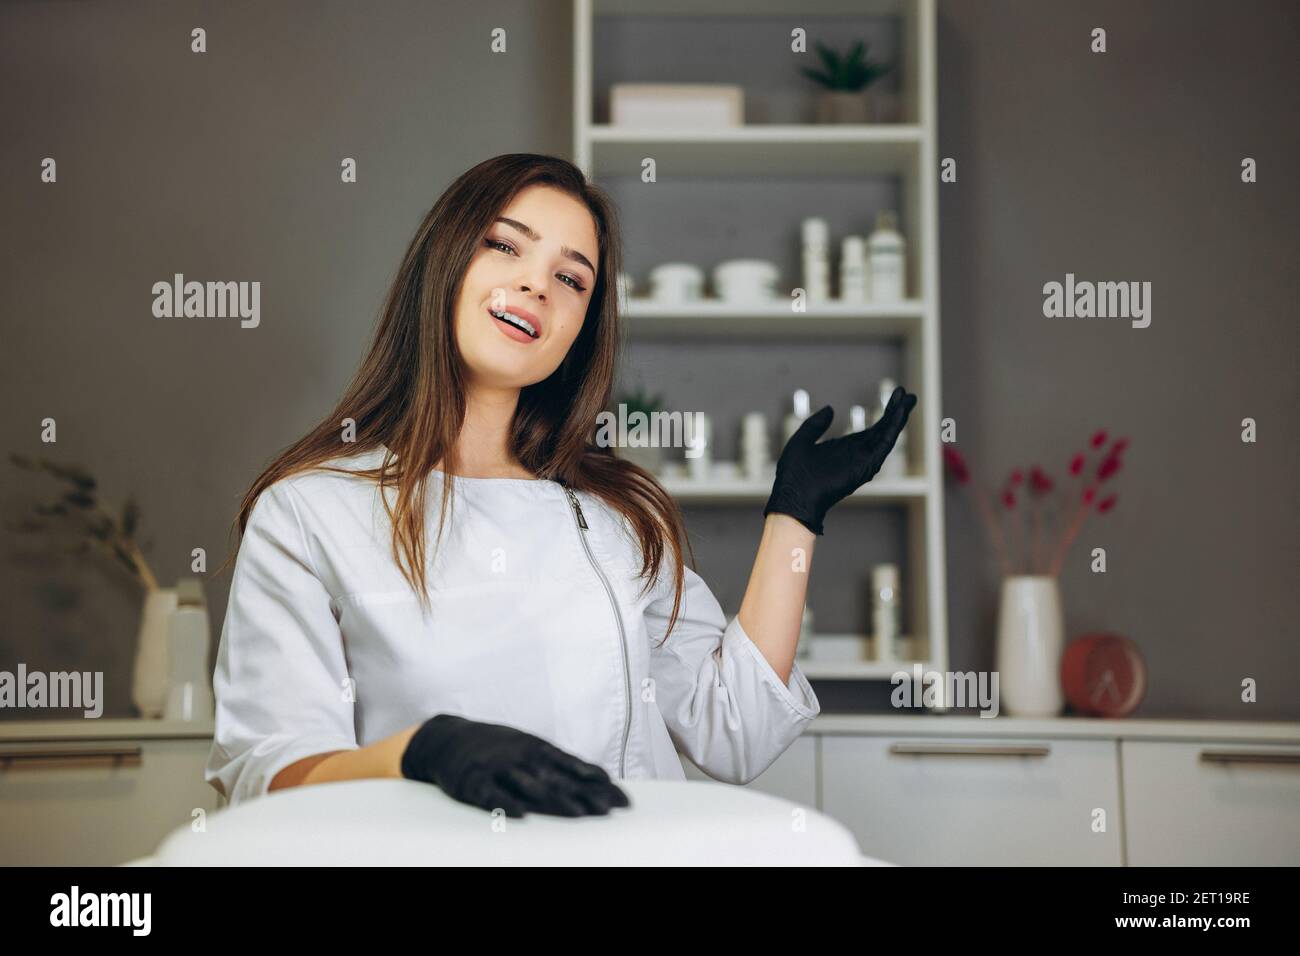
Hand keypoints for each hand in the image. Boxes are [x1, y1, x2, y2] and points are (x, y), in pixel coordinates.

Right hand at [400, 713, 629, 817]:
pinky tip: (521, 815)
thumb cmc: (496, 747)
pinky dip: (505, 804)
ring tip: (577, 814)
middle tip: (609, 810)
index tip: (623, 798)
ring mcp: (497, 769)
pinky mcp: (473, 783)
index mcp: (538, 750)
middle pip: (558, 779)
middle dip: (585, 795)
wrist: (446, 738)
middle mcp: (522, 758)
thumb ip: (560, 765)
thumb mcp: (529, 748)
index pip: (574, 768)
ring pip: (529, 786)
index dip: (598, 784)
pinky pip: (491, 795)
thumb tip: (598, 780)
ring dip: (554, 799)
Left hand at [763, 386, 917, 534]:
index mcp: (846, 449)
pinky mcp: (865, 465)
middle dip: (897, 412)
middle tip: (909, 395)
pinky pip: (883, 445)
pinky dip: (893, 429)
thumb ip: (815, 424)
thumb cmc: (794, 474)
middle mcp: (858, 454)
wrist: (794, 495)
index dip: (884, 414)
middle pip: (883, 430)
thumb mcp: (802, 440)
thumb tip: (830, 409)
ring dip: (898, 418)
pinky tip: (899, 414)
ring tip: (909, 400)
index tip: (896, 397)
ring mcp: (863, 460)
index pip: (872, 430)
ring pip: (887, 436)